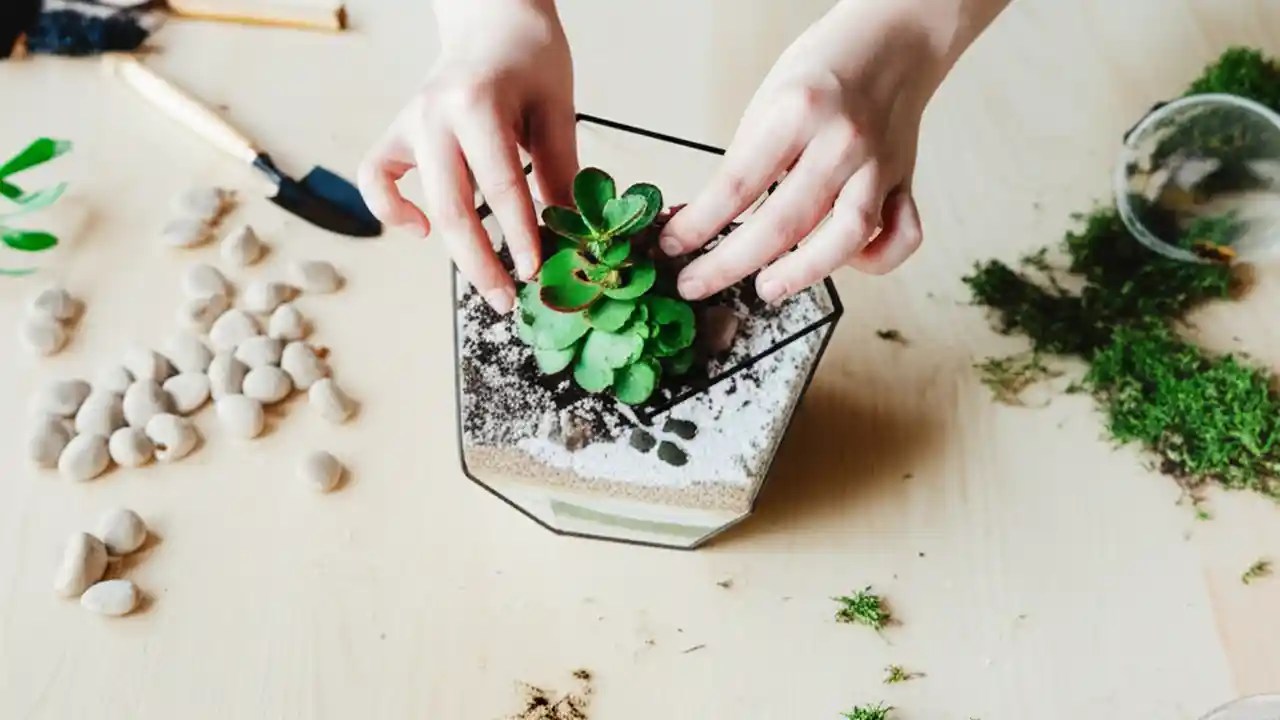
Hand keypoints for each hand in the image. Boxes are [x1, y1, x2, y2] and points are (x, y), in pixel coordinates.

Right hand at [358, 0, 576, 313]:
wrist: (491, 17)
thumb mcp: (557, 107)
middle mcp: (435, 115)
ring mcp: (411, 124)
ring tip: (488, 282)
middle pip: (453, 207)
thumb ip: (560, 169)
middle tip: (509, 300)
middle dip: (482, 262)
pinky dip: (390, 208)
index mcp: (477, 105)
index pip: (502, 185)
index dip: (519, 236)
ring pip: (424, 202)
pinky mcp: (398, 131)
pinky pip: (375, 176)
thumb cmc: (529, 57)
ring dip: (455, 250)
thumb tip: (572, 233)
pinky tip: (419, 229)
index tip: (536, 273)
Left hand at [660, 0, 1003, 303]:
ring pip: (845, 237)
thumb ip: (748, 160)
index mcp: (796, 113)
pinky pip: (900, 235)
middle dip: (729, 263)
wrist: (895, 38)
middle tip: (696, 283)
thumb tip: (705, 218)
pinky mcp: (903, 180)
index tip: (672, 246)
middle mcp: (841, 142)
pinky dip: (875, 259)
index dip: (698, 225)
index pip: (736, 185)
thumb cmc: (824, 67)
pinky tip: (846, 262)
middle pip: (782, 222)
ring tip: (765, 288)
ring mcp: (877, 166)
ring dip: (802, 273)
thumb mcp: (768, 100)